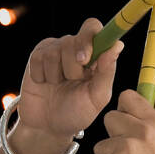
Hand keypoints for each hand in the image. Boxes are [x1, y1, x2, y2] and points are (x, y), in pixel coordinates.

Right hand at [17, 18, 124, 142]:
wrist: (49, 125)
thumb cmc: (78, 112)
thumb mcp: (97, 97)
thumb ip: (107, 72)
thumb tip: (117, 45)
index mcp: (94, 55)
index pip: (93, 28)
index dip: (89, 38)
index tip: (85, 59)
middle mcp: (75, 48)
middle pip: (74, 39)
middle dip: (74, 65)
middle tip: (73, 81)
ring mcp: (55, 50)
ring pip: (56, 50)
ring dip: (58, 75)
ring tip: (59, 86)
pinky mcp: (37, 56)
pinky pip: (39, 58)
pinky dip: (43, 76)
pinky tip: (45, 84)